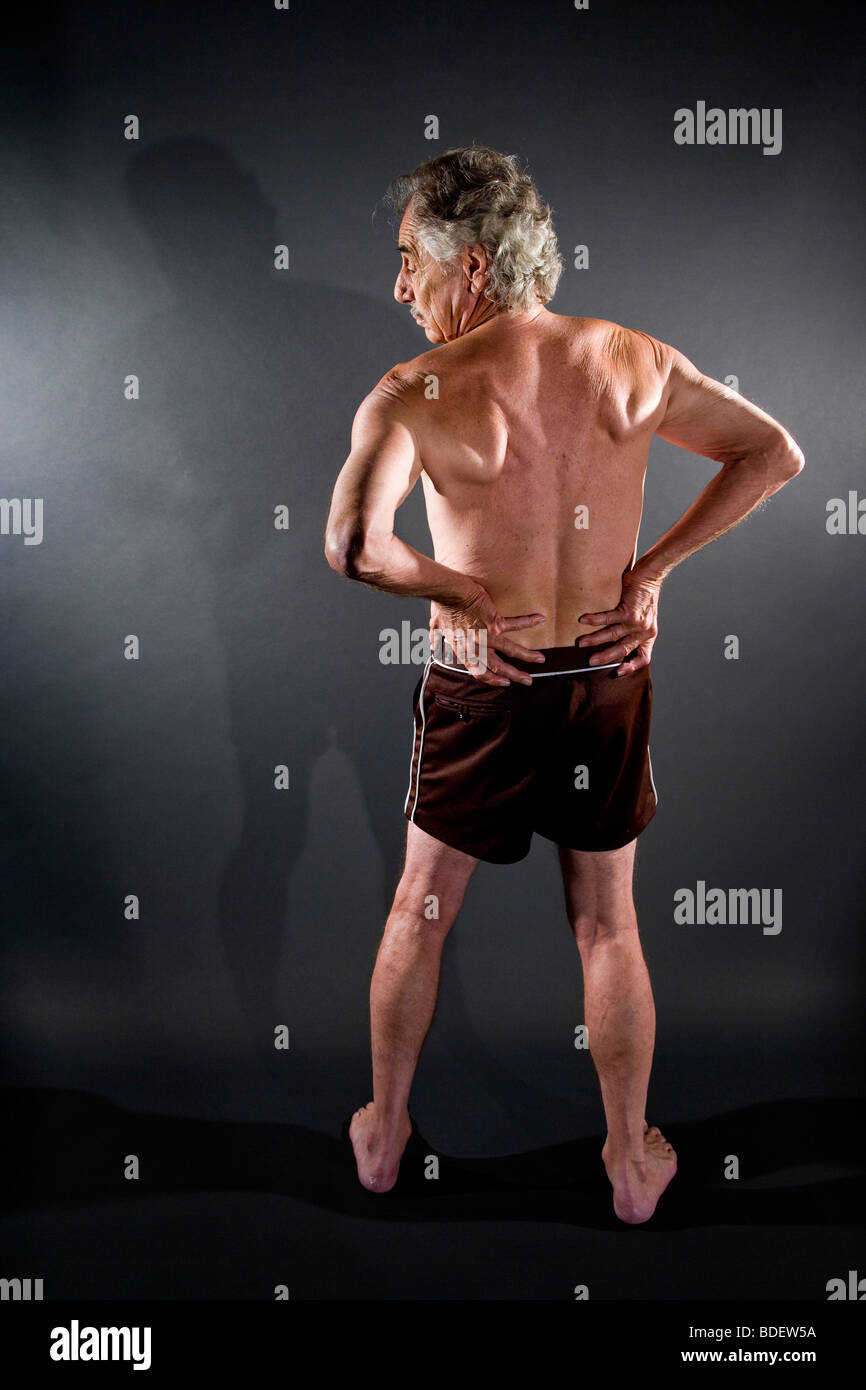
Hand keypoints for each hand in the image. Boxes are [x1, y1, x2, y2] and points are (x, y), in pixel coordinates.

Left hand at [430, 585, 545, 685]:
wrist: (449, 592)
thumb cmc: (442, 606)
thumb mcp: (436, 626)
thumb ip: (437, 638)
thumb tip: (432, 645)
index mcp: (463, 650)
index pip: (478, 671)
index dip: (492, 679)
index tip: (504, 682)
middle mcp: (476, 647)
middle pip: (498, 666)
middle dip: (515, 675)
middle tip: (528, 680)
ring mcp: (486, 636)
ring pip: (511, 650)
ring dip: (527, 656)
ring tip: (541, 660)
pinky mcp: (494, 622)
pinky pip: (515, 624)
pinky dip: (528, 622)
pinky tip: (540, 619)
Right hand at [577, 567, 659, 674]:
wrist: (651, 576)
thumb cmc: (644, 595)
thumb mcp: (645, 617)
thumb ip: (634, 630)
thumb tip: (615, 639)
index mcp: (648, 635)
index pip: (644, 657)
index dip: (632, 667)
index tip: (618, 672)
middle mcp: (644, 631)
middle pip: (622, 649)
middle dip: (604, 657)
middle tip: (590, 662)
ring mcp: (637, 622)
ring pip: (612, 635)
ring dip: (594, 640)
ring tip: (580, 643)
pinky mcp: (629, 611)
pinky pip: (608, 618)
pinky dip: (594, 620)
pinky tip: (583, 620)